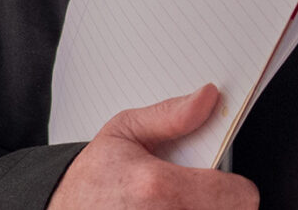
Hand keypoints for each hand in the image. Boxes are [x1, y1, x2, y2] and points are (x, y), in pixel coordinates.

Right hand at [47, 85, 258, 208]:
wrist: (58, 209)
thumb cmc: (91, 177)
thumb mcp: (124, 131)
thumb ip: (171, 115)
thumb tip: (208, 98)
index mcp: (157, 187)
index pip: (239, 197)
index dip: (237, 188)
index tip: (225, 183)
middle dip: (220, 203)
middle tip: (198, 193)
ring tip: (178, 203)